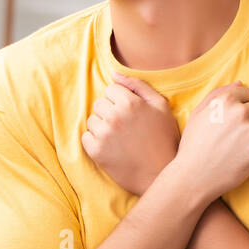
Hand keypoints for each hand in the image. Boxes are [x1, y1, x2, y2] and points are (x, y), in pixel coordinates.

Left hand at [81, 74, 179, 195]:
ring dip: (102, 127)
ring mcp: (104, 134)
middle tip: (126, 128)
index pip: (110, 89)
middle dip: (110, 112)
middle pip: (99, 104)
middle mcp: (114, 116)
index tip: (131, 114)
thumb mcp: (160, 106)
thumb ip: (138, 85)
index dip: (121, 101)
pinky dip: (95, 142)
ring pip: (92, 120)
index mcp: (130, 102)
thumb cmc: (163, 139)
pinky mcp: (96, 151)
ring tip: (119, 139)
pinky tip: (112, 148)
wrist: (159, 174)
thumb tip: (113, 74)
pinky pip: (86, 137)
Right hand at [174, 81, 248, 202]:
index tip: (230, 122)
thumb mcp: (198, 114)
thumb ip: (218, 94)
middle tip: (232, 138)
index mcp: (225, 100)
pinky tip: (244, 156)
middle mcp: (240, 112)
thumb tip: (241, 83)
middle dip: (248, 122)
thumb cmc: (193, 145)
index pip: (247, 94)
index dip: (240, 108)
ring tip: (236, 148)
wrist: (193, 177)